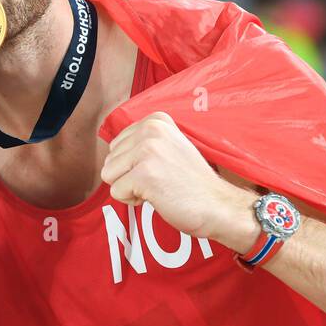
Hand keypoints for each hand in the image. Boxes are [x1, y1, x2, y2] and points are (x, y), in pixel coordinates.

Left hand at [100, 111, 255, 247]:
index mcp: (156, 120)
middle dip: (128, 176)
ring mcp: (147, 150)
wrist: (217, 205)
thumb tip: (111, 150)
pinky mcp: (144, 173)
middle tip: (159, 180)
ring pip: (109, 175)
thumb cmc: (190, 182)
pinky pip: (115, 192)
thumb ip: (142, 142)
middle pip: (109, 160)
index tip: (159, 168)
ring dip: (128, 188)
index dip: (132, 164)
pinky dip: (132, 201)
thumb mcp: (168, 147)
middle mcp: (150, 130)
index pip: (116, 145)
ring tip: (157, 187)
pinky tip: (157, 197)